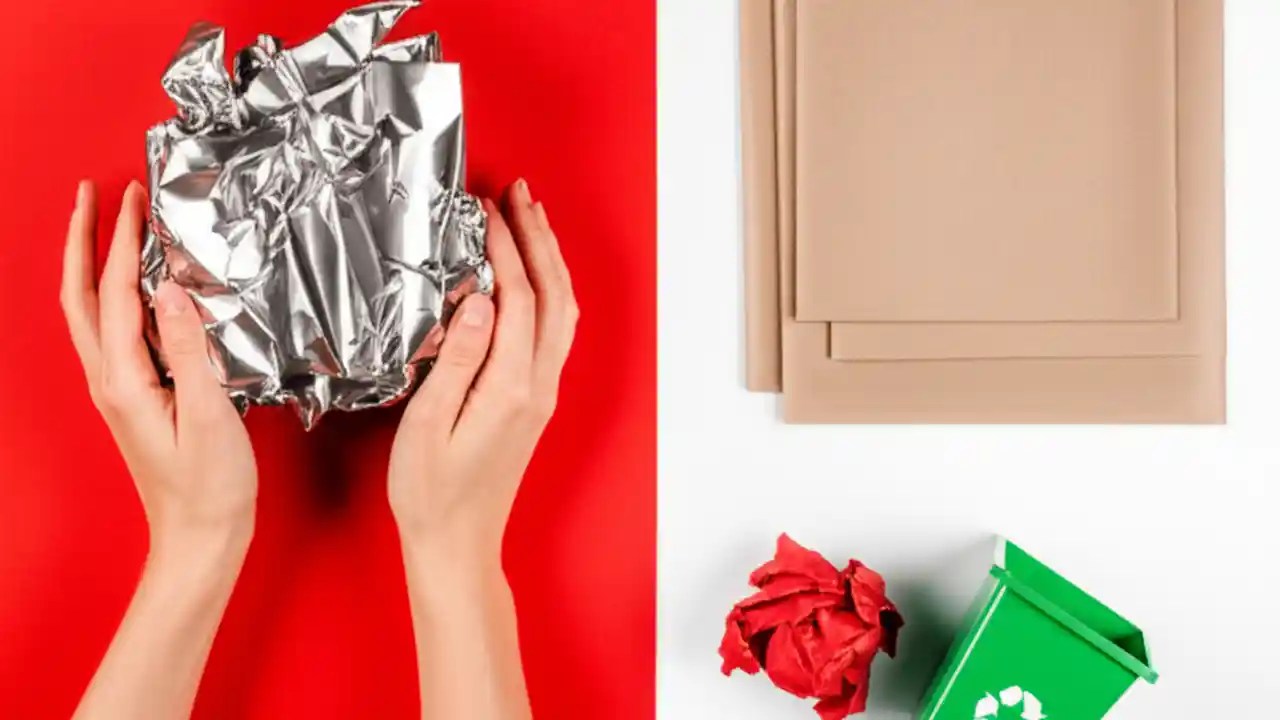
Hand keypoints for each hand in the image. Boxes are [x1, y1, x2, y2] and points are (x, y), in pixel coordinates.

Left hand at [62, 180, 257, 718]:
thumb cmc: (209, 484)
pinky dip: (118, 296)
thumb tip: (167, 289)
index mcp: (123, 379)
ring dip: (93, 263)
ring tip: (105, 226)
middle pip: (81, 296)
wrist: (200, 536)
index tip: (133, 196)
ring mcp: (119, 389)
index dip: (123, 241)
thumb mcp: (207, 413)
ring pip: (91, 312)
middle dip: (81, 240)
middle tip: (90, 194)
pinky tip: (141, 288)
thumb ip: (188, 348)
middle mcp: (109, 380)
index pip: (118, 294)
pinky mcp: (136, 397)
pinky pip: (116, 333)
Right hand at [388, 179, 577, 719]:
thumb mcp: (428, 425)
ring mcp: (542, 394)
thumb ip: (458, 359)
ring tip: (531, 220)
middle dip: (538, 239)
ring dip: (550, 262)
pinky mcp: (535, 402)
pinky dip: (549, 293)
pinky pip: (555, 333)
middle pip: (551, 296)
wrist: (457, 543)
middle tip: (519, 194)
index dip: (505, 248)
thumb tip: (480, 298)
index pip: (516, 298)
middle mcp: (537, 386)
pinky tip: (533, 279)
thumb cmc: (431, 491)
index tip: (486, 208)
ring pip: (561, 313)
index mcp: (510, 387)